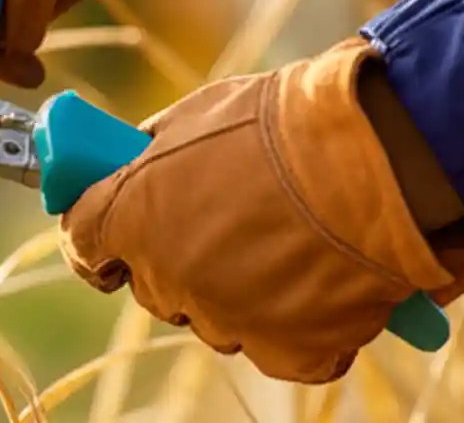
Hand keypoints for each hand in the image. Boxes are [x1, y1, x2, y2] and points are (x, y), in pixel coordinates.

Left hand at [58, 37, 463, 383]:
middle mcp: (168, 275)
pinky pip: (277, 347)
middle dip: (176, 259)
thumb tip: (129, 158)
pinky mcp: (288, 349)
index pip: (83, 241)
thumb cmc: (287, 121)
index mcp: (130, 214)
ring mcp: (226, 318)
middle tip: (222, 226)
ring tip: (286, 242)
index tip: (106, 240)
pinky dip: (298, 325)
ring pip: (214, 318)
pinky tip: (321, 282)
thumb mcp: (198, 113)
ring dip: (237, 292)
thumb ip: (151, 149)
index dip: (95, 239)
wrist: (380, 153)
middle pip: (153, 284)